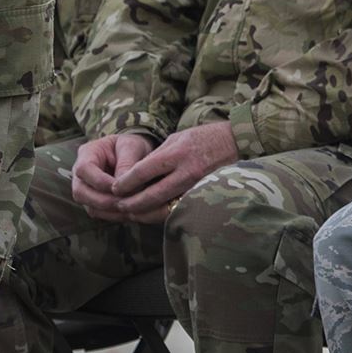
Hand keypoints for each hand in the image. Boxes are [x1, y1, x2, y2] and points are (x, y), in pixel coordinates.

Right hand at [69, 133, 156, 217]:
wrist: (135, 154)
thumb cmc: (131, 146)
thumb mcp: (131, 146)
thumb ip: (126, 163)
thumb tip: (122, 186)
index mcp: (87, 153)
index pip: (84, 169)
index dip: (100, 181)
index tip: (120, 188)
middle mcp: (81, 174)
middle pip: (80, 192)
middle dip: (102, 201)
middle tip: (124, 203)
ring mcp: (86, 189)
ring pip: (89, 206)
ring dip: (110, 211)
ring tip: (130, 209)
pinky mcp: (95, 202)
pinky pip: (99, 213)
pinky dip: (114, 216)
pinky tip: (129, 213)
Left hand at [103, 121, 238, 220]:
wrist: (236, 142)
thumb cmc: (204, 137)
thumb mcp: (177, 138)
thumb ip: (158, 156)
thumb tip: (137, 173)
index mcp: (176, 153)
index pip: (143, 171)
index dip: (126, 183)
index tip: (114, 188)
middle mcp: (186, 170)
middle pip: (152, 194)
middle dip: (133, 203)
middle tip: (119, 207)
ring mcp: (197, 185)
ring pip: (165, 206)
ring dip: (146, 213)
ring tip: (132, 214)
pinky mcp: (204, 194)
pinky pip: (179, 207)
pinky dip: (163, 212)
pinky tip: (153, 214)